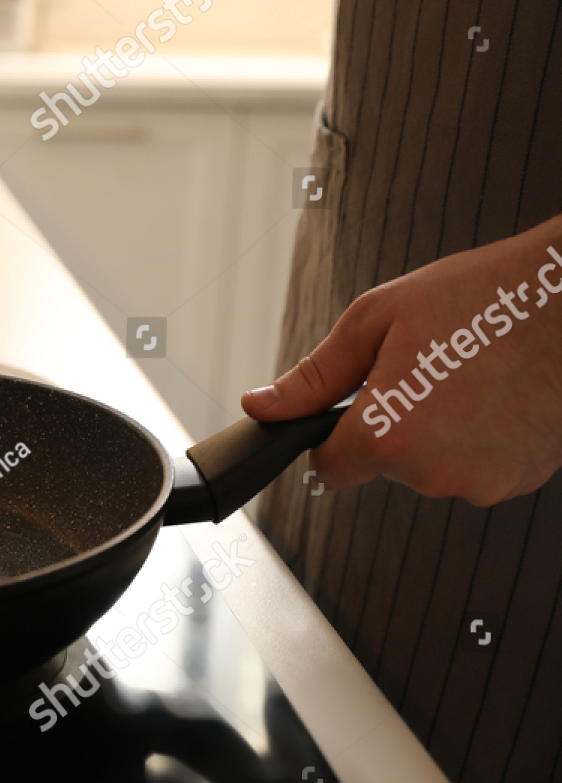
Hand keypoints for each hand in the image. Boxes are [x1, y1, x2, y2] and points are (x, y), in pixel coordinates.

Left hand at [241, 215, 561, 504]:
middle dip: (391, 423)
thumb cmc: (487, 299)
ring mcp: (483, 483)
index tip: (348, 409)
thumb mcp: (377, 321)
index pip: (328, 468)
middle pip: (383, 464)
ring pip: (431, 467)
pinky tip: (497, 393)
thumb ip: (313, 377)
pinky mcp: (521, 481)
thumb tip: (261, 405)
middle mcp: (433, 474)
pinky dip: (478, 438)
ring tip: (469, 374)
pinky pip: (476, 466)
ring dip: (438, 432)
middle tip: (425, 368)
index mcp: (386, 437)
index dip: (330, 436)